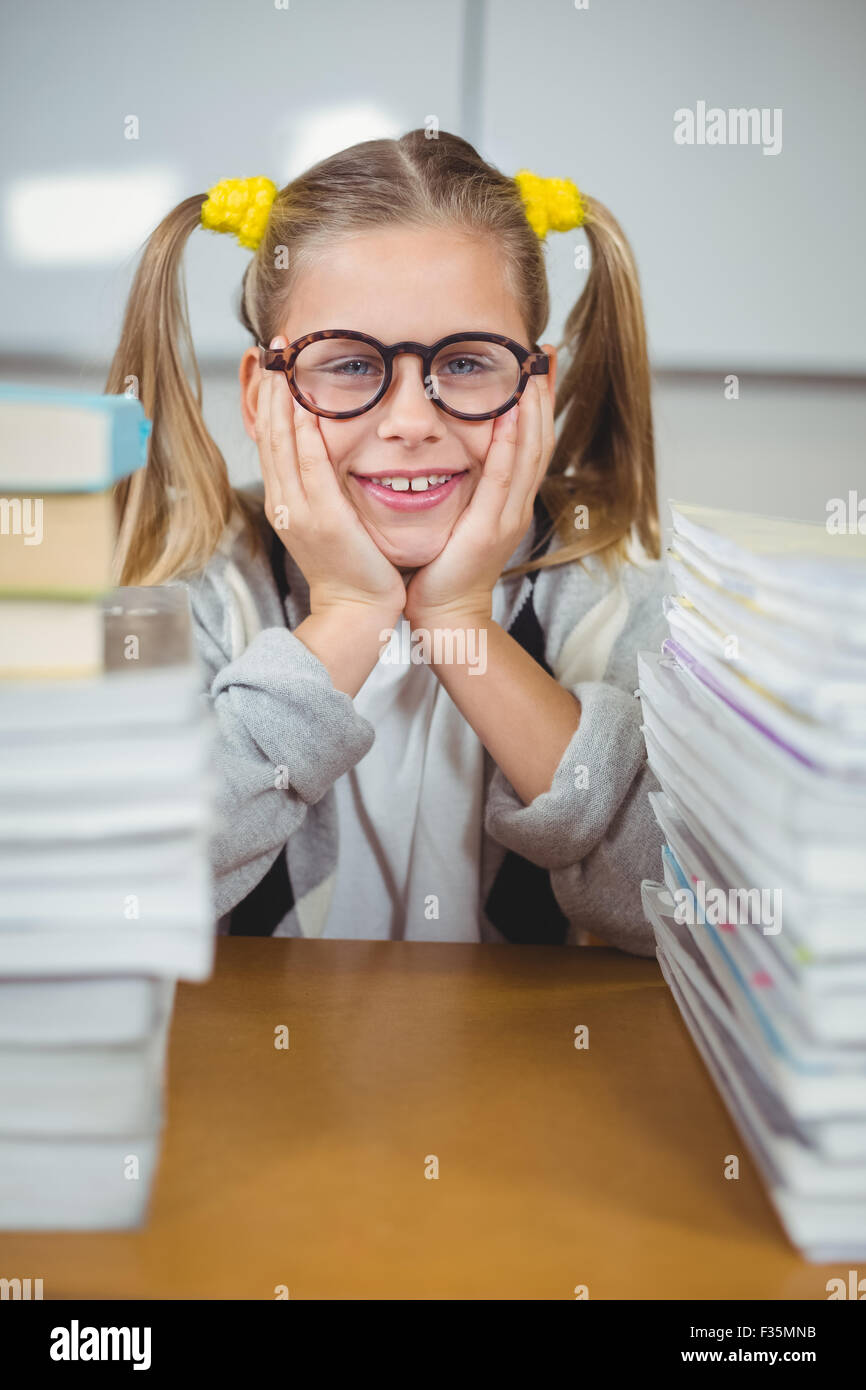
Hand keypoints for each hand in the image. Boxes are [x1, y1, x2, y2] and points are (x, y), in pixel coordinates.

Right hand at [256, 337, 406, 620]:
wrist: (357, 609)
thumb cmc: (354, 567)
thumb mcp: (331, 521)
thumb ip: (325, 488)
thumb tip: (329, 455)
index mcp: (286, 502)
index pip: (272, 440)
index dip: (270, 400)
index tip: (274, 364)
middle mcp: (284, 503)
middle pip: (269, 434)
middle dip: (270, 389)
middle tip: (273, 346)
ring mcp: (298, 511)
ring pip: (282, 444)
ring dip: (282, 400)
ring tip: (283, 362)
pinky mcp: (321, 519)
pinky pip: (308, 468)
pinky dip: (303, 435)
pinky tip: (303, 405)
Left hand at [404, 373, 554, 626]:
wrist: (442, 613)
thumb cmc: (441, 567)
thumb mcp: (459, 517)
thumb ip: (463, 485)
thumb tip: (450, 449)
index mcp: (509, 501)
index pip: (531, 443)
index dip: (538, 403)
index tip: (537, 365)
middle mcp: (516, 505)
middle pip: (540, 440)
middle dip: (544, 395)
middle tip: (544, 353)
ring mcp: (508, 517)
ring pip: (530, 454)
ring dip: (533, 411)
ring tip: (534, 372)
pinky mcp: (490, 529)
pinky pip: (503, 479)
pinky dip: (510, 446)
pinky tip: (510, 416)